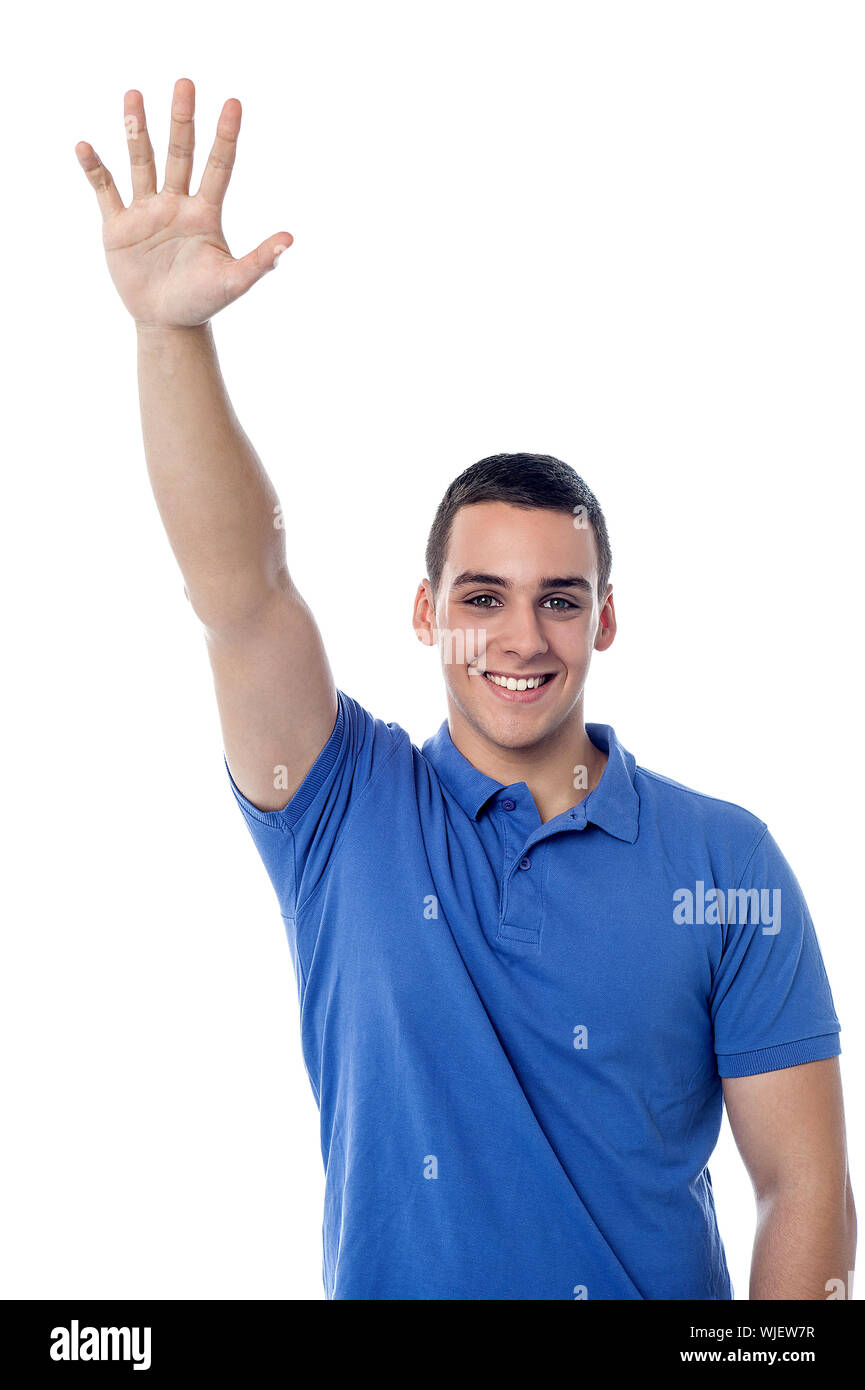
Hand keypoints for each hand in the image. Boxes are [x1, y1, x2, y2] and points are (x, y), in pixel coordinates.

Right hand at [75, 77, 291, 327]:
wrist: (168, 323)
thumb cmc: (204, 302)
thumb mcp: (234, 281)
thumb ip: (261, 260)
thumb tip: (290, 239)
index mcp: (205, 212)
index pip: (219, 166)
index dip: (226, 136)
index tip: (234, 102)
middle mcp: (176, 203)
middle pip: (180, 153)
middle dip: (182, 119)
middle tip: (185, 83)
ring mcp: (146, 211)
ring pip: (142, 162)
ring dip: (137, 130)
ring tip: (134, 94)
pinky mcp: (118, 226)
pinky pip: (105, 190)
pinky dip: (94, 169)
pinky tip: (85, 147)